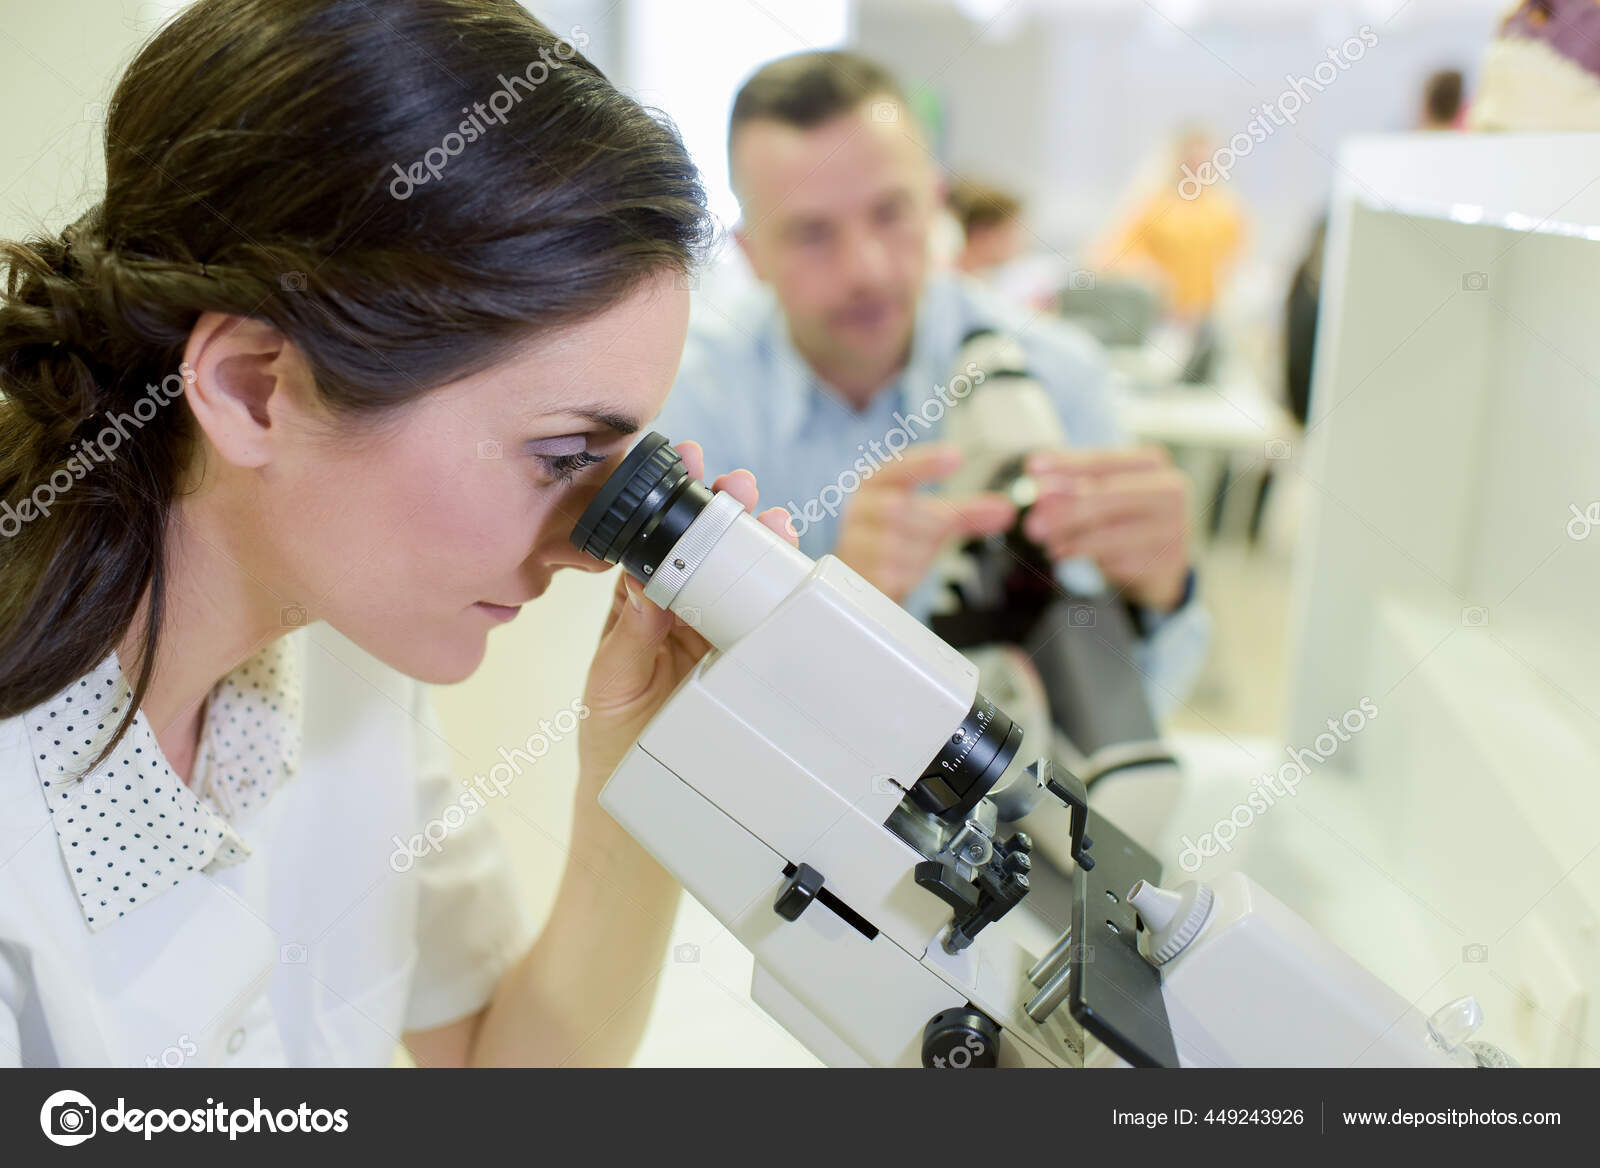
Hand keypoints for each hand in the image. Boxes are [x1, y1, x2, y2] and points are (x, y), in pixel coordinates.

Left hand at [577, 442, 796, 783]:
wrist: (642, 817)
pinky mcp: (747, 668)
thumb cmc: (614, 743)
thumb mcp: (611, 685)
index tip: (689, 469)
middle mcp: (682, 617)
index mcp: (640, 609)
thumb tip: (644, 586)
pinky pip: (766, 625)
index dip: (674, 507)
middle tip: (738, 486)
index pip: (659, 546)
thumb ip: (628, 637)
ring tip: (771, 519)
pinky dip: (780, 595)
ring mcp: (718, 640)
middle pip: (708, 553)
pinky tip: (787, 570)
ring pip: (743, 581)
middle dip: (726, 513)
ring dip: (759, 545)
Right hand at [833, 444, 1015, 602]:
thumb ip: (967, 513)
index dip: (926, 463)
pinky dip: (907, 575)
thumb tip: (1007, 510)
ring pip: (895, 544)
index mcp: (875, 486)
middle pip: (899, 508)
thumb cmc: (897, 542)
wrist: (863, 579)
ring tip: (914, 556)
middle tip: (939, 532)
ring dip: (917, 554)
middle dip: (929, 524)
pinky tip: (903, 572)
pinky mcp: (855, 576)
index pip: (898, 467)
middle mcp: (859, 510)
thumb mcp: (932, 522)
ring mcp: (853, 543)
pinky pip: (890, 574)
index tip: (957, 457)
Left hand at [1021, 446, 1190, 611]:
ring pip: (1111, 534)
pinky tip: (1069, 557)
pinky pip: (1118, 562)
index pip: (1103, 461)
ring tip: (1049, 546)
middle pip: (1108, 496)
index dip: (1065, 465)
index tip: (1032, 468)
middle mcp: (1170, 490)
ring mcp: (1174, 527)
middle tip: (1033, 523)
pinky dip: (1089, 562)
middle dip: (1065, 509)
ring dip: (1072, 541)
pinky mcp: (1167, 562)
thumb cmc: (1125, 519)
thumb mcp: (1102, 494)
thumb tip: (1034, 473)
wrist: (1162, 564)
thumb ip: (1072, 482)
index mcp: (1153, 463)